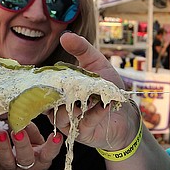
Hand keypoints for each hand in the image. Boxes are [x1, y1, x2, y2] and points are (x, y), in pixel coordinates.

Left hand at [0, 121, 65, 169]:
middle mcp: (26, 167)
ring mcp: (9, 169)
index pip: (49, 154)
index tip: (56, 136)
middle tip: (18, 131)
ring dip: (3, 146)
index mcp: (41, 160)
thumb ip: (33, 133)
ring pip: (6, 160)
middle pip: (26, 158)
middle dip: (22, 144)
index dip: (53, 146)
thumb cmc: (28, 157)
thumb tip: (26, 120)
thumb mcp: (36, 146)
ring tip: (0, 133)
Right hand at [56, 32, 140, 151]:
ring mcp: (68, 121)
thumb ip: (82, 50)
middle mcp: (58, 106)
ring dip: (77, 105)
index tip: (56, 75)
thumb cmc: (108, 88)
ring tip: (92, 98)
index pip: (43, 85)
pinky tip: (104, 106)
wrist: (126, 113)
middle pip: (47, 102)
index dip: (46, 80)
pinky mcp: (79, 133)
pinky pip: (81, 123)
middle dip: (59, 94)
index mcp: (59, 89)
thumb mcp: (96, 64)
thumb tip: (64, 35)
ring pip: (60, 115)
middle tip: (73, 86)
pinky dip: (94, 113)